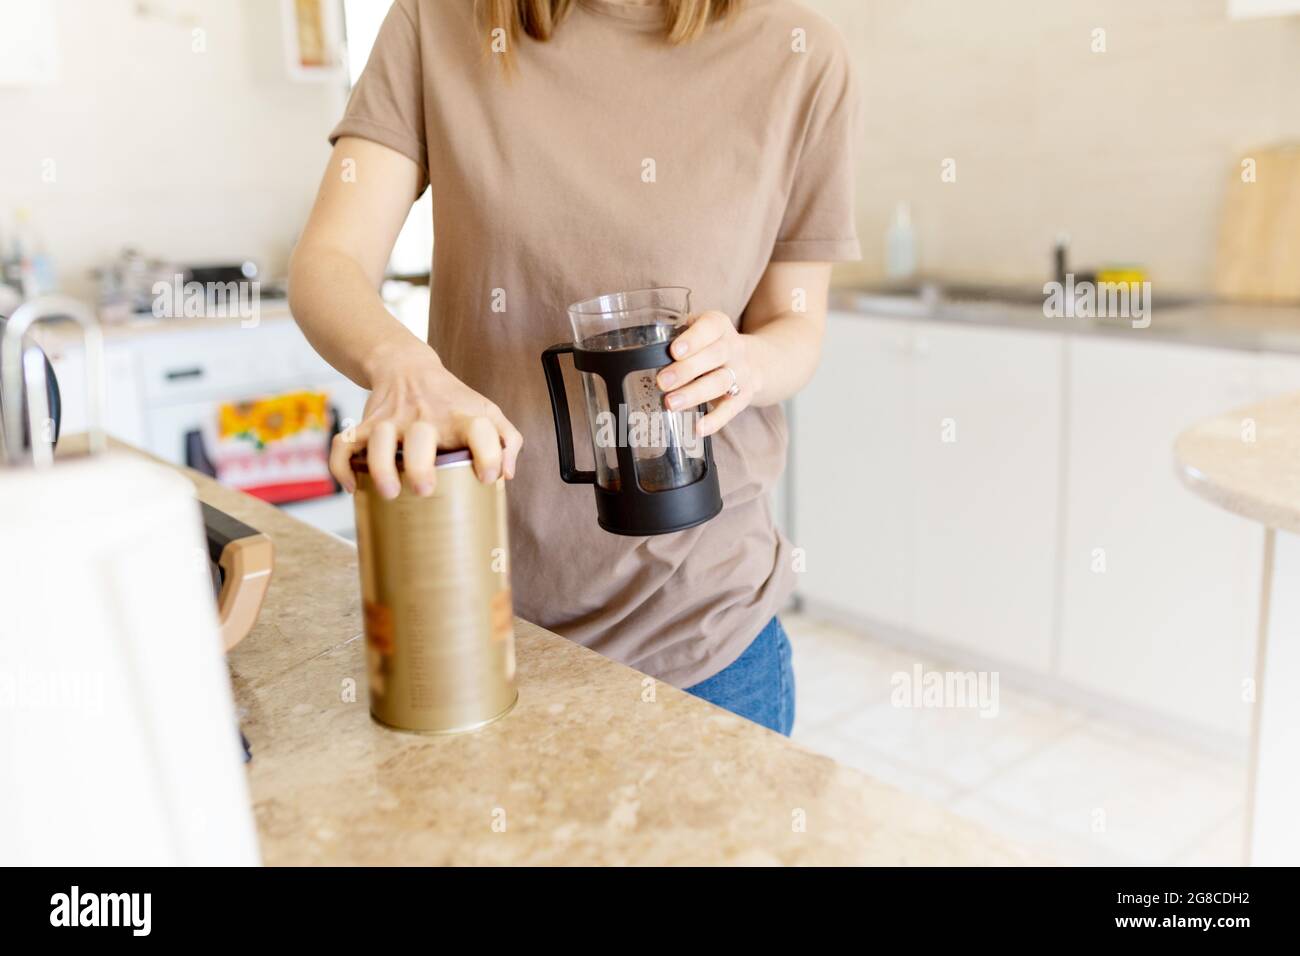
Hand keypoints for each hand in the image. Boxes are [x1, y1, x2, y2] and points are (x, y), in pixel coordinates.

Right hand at [329, 345, 522, 498]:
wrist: (407, 366)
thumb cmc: (453, 400)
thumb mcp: (487, 411)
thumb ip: (507, 439)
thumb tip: (507, 474)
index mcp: (461, 416)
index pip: (480, 430)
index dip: (488, 454)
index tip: (488, 478)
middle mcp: (426, 417)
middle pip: (421, 437)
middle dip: (421, 465)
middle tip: (425, 490)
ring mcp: (393, 420)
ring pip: (378, 439)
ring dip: (380, 465)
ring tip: (388, 491)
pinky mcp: (368, 424)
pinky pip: (345, 443)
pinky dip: (343, 465)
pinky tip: (354, 487)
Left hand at [655, 310, 760, 436]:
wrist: (756, 362)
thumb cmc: (712, 345)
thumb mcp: (700, 331)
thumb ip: (676, 336)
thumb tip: (636, 350)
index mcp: (719, 326)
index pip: (710, 327)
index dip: (694, 339)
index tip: (674, 351)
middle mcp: (733, 348)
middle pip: (714, 356)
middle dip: (686, 370)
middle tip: (662, 382)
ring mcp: (741, 373)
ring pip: (720, 382)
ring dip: (694, 394)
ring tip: (671, 404)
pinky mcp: (743, 397)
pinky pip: (730, 410)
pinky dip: (714, 421)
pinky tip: (697, 429)